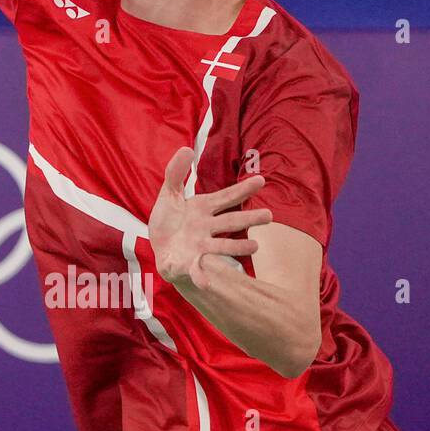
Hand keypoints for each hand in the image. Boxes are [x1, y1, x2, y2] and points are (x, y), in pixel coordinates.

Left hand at [147, 146, 272, 290]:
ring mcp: (201, 248)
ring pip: (222, 247)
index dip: (242, 189)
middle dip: (249, 219)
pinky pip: (198, 271)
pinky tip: (206, 281)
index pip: (226, 198)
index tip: (261, 180)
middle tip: (269, 215)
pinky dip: (203, 276)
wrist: (160, 247)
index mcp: (204, 209)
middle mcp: (208, 229)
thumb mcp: (168, 194)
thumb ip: (176, 173)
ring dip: (237, 248)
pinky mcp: (190, 264)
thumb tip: (187, 149)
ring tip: (255, 247)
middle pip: (231, 222)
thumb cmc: (170, 219)